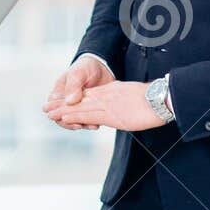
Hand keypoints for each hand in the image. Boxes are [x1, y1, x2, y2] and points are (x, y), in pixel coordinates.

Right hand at [43, 55, 114, 129]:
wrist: (103, 68)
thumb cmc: (86, 67)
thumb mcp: (78, 72)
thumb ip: (73, 86)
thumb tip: (69, 102)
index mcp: (59, 94)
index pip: (53, 109)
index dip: (58, 115)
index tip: (66, 118)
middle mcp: (66, 103)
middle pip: (63, 119)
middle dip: (71, 123)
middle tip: (80, 125)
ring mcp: (78, 108)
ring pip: (76, 121)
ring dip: (82, 124)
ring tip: (91, 126)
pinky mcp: (89, 111)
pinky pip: (87, 120)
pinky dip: (91, 123)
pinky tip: (96, 125)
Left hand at [46, 79, 168, 132]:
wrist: (160, 99)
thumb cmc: (153, 101)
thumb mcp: (134, 98)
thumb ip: (123, 102)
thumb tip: (120, 109)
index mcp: (112, 91)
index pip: (89, 95)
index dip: (74, 98)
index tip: (61, 102)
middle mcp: (106, 95)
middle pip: (80, 99)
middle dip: (63, 104)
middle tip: (48, 107)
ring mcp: (107, 104)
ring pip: (80, 107)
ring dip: (63, 111)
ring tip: (50, 113)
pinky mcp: (110, 114)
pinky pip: (88, 115)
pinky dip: (74, 116)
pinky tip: (64, 118)